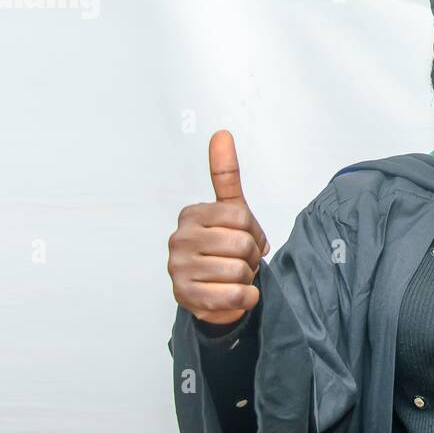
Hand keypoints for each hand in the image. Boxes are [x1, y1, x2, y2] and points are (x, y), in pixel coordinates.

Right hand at [167, 130, 271, 324]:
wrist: (213, 293)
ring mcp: (178, 269)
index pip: (241, 218)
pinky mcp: (186, 298)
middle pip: (242, 245)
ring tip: (234, 277)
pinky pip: (236, 296)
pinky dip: (246, 299)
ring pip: (240, 271)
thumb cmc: (224, 247)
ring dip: (247, 278)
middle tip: (241, 261)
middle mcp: (178, 239)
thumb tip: (222, 133)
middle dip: (251, 257)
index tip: (246, 238)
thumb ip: (226, 174)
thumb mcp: (230, 211)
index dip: (254, 232)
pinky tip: (234, 295)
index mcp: (191, 215)